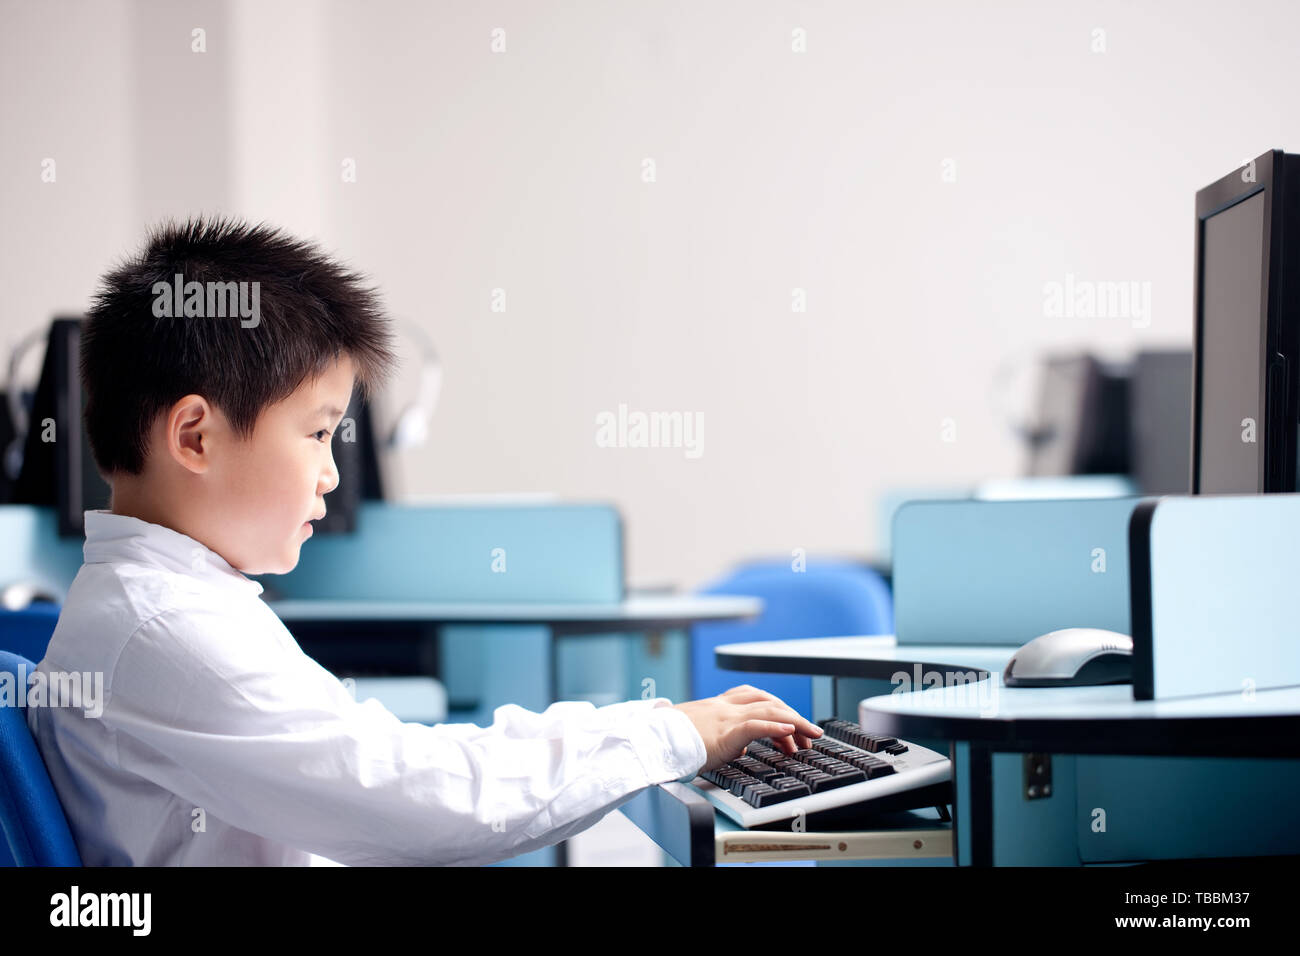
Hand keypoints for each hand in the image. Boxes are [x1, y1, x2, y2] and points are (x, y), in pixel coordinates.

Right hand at [672, 684, 822, 772]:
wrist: (651, 740)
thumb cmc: (665, 738)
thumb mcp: (690, 731)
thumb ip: (711, 731)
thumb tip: (722, 737)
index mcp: (716, 706)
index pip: (754, 698)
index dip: (776, 709)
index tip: (790, 726)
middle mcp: (724, 707)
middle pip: (768, 701)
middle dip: (793, 715)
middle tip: (808, 734)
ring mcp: (725, 717)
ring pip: (769, 710)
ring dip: (795, 721)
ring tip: (810, 734)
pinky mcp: (724, 732)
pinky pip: (757, 725)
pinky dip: (777, 727)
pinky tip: (791, 732)